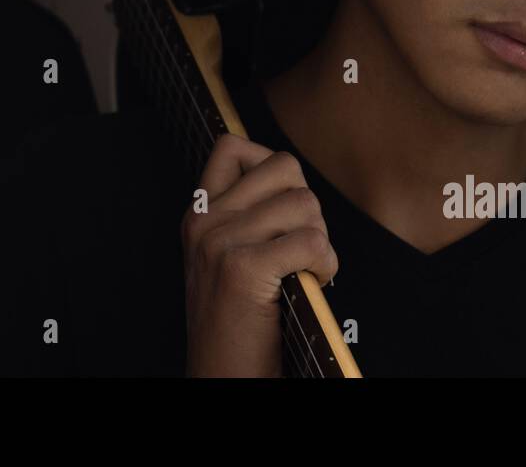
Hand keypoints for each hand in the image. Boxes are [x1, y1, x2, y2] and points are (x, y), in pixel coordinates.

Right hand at [180, 133, 338, 376]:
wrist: (224, 378)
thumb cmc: (239, 326)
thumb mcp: (225, 259)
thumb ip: (246, 215)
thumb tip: (292, 181)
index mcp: (199, 214)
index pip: (233, 147)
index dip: (274, 171)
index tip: (284, 213)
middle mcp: (204, 222)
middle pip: (284, 168)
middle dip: (308, 206)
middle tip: (302, 247)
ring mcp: (220, 243)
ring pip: (304, 203)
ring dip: (321, 239)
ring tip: (307, 270)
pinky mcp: (242, 269)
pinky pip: (311, 241)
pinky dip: (326, 263)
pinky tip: (314, 283)